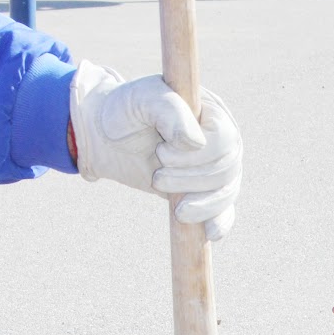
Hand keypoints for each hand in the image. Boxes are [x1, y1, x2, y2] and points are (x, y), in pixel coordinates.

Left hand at [69, 60, 242, 241]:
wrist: (106, 137)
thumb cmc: (125, 112)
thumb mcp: (142, 101)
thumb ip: (169, 111)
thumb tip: (196, 142)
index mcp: (212, 112)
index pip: (224, 140)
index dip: (198, 154)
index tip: (162, 153)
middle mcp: (222, 139)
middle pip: (226, 169)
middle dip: (191, 181)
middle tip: (158, 177)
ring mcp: (216, 166)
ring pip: (226, 192)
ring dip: (200, 204)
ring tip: (172, 204)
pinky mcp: (206, 190)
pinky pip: (224, 209)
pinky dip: (220, 221)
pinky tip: (211, 233)